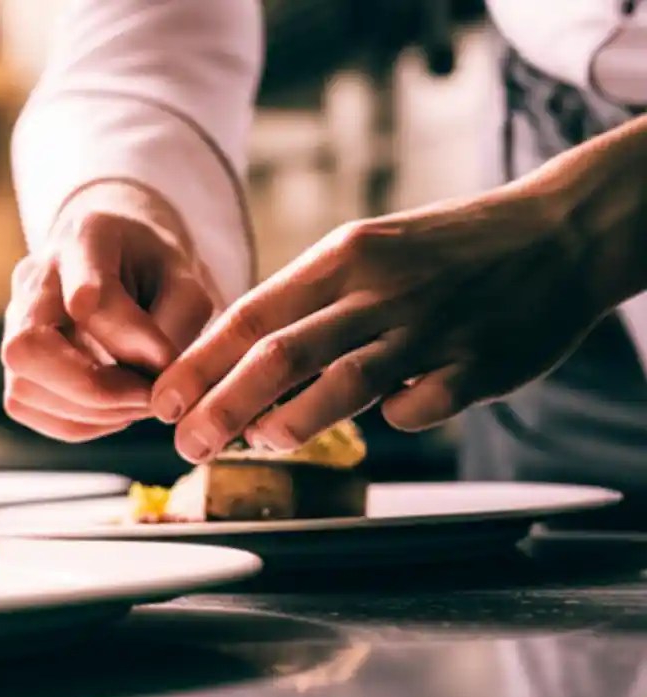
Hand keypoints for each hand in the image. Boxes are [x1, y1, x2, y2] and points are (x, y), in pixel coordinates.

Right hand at [2, 193, 214, 441]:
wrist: (119, 252)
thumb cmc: (154, 266)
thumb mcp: (185, 278)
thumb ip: (176, 322)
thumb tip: (156, 383)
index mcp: (83, 239)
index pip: (84, 296)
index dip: (124, 338)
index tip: (167, 359)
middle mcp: (34, 278)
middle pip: (27, 347)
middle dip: (93, 388)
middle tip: (148, 397)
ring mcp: (13, 320)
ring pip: (25, 387)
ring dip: (92, 411)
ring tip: (139, 400)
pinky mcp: (13, 359)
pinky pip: (30, 407)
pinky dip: (79, 421)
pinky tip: (115, 407)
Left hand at [151, 185, 632, 462]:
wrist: (554, 232)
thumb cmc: (441, 252)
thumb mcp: (365, 253)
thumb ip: (308, 306)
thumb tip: (242, 367)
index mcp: (341, 256)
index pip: (249, 315)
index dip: (199, 364)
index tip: (162, 401)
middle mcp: (377, 291)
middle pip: (278, 356)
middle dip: (221, 406)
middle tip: (185, 443)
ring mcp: (428, 328)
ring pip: (339, 386)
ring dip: (287, 425)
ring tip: (258, 443)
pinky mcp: (478, 365)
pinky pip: (418, 408)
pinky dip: (394, 419)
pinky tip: (386, 416)